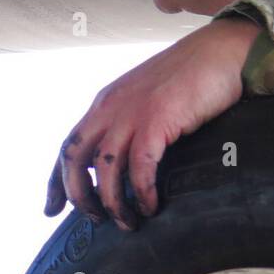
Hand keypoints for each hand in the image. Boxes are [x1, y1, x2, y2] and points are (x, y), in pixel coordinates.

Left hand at [44, 17, 259, 227]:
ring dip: (111, 202)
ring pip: (105, 168)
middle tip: (93, 220)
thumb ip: (130, 125)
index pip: (68, 146)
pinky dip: (142, 191)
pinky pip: (140, 166)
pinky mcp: (158, 119)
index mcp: (105, 103)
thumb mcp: (146, 99)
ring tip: (127, 222)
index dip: (56, 181)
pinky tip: (151, 206)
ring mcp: (132, 112)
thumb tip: (124, 165)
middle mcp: (110, 107)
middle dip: (77, 195)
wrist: (223, 51)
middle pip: (75, 158)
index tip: (50, 209)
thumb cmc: (191, 77)